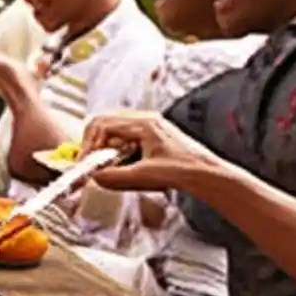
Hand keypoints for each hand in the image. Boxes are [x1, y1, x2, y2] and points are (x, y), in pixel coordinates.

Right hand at [82, 111, 217, 191]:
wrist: (208, 175)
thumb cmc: (185, 171)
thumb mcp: (144, 176)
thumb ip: (115, 176)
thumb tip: (94, 176)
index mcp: (144, 124)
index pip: (103, 124)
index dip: (90, 143)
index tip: (86, 161)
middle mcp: (146, 119)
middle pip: (105, 121)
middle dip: (93, 141)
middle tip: (90, 160)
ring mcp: (149, 125)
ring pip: (114, 126)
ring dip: (104, 144)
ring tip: (105, 162)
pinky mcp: (152, 134)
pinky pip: (124, 134)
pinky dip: (115, 146)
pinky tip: (120, 161)